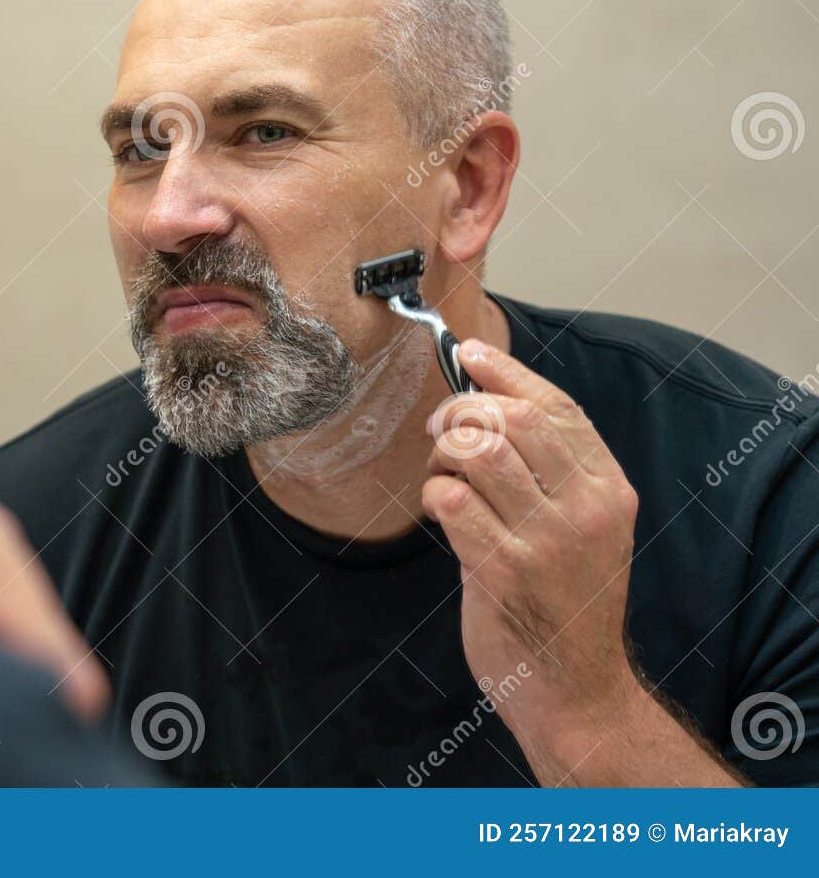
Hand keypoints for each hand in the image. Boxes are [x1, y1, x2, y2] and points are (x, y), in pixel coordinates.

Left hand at [421, 339, 641, 762]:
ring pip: (478, 451)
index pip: (557, 407)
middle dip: (463, 411)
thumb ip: (548, 470)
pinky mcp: (505, 570)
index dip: (507, 372)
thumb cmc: (563, 602)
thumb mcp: (579, 528)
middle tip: (443, 432)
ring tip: (444, 477)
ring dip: (443, 455)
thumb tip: (492, 396)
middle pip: (513, 419)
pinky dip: (433, 497)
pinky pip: (450, 501)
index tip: (470, 353)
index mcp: (609, 490)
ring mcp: (548, 540)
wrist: (575, 690)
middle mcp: (586, 509)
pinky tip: (442, 516)